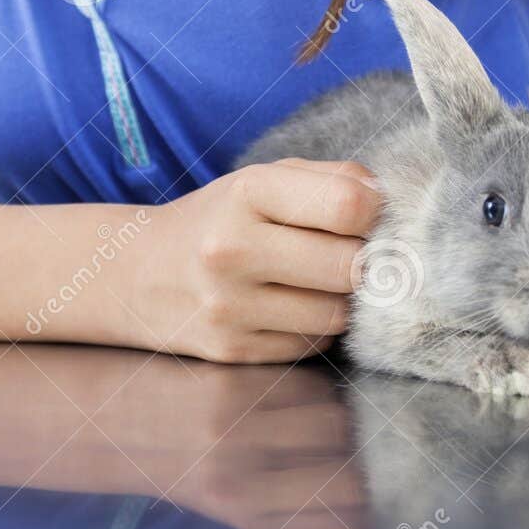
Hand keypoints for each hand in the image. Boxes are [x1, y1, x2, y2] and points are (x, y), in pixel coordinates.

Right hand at [141, 158, 380, 364]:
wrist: (140, 272)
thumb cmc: (221, 217)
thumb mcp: (264, 179)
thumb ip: (331, 179)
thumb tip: (388, 200)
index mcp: (247, 191)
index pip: (347, 205)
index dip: (373, 212)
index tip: (366, 216)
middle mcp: (232, 248)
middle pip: (349, 266)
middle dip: (362, 261)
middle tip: (349, 253)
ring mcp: (229, 305)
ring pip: (336, 313)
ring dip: (341, 299)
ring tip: (317, 281)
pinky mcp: (232, 350)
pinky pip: (311, 345)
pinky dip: (315, 328)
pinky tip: (292, 307)